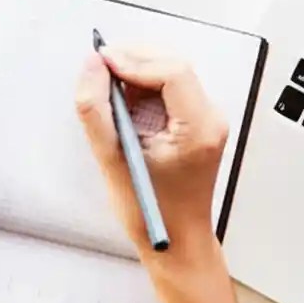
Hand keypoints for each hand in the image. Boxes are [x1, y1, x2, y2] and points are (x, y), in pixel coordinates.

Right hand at [75, 48, 228, 265]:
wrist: (178, 241)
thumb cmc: (151, 212)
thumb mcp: (112, 160)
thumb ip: (96, 109)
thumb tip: (92, 64)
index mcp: (199, 128)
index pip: (172, 72)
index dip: (133, 60)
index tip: (101, 62)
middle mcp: (211, 119)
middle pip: (174, 66)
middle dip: (134, 60)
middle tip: (98, 67)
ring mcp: (208, 121)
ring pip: (171, 74)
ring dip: (137, 73)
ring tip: (106, 89)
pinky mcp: (197, 124)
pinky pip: (171, 91)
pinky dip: (144, 88)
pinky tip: (122, 105)